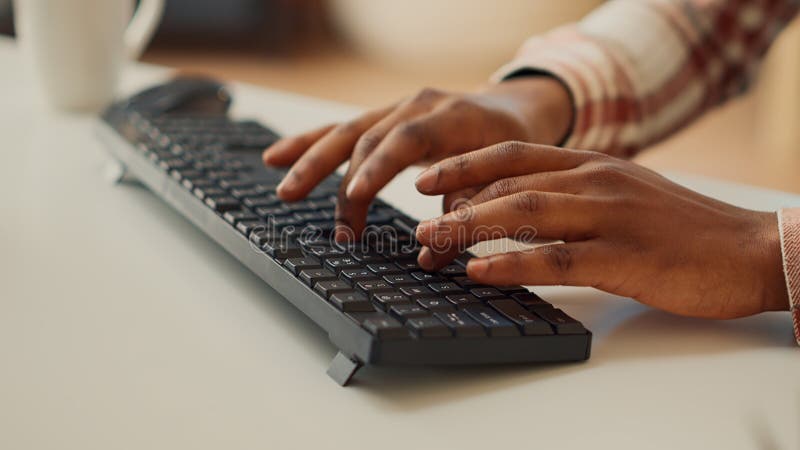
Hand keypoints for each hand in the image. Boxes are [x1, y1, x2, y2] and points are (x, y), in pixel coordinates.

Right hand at [262, 77, 572, 239]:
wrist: (513, 109)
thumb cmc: (510, 147)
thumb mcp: (503, 179)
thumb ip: (468, 214)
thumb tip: (430, 258)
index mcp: (453, 116)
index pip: (406, 138)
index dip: (377, 167)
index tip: (354, 197)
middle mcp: (418, 106)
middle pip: (367, 136)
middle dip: (338, 178)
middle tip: (324, 221)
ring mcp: (397, 109)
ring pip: (346, 131)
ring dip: (311, 161)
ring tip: (283, 190)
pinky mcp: (383, 119)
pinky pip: (341, 130)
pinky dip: (308, 144)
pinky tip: (276, 158)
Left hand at [413, 142, 787, 318]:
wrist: (748, 250)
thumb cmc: (680, 228)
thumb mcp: (621, 195)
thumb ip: (572, 196)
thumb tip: (512, 212)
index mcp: (592, 165)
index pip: (513, 155)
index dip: (464, 165)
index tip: (425, 178)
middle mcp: (595, 181)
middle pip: (509, 184)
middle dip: (456, 204)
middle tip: (418, 226)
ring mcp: (610, 215)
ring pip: (525, 213)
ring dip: (471, 228)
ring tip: (432, 243)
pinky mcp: (625, 256)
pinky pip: (557, 258)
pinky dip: (513, 262)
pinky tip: (480, 270)